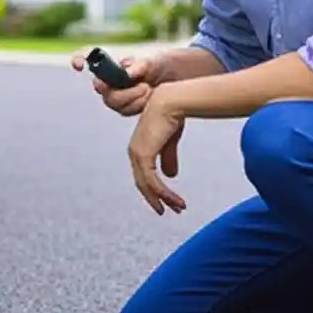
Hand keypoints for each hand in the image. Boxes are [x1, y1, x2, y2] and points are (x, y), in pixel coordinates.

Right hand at [70, 51, 156, 115]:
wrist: (175, 78)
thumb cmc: (159, 65)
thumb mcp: (151, 62)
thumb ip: (137, 67)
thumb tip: (125, 72)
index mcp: (110, 65)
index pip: (86, 59)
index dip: (79, 60)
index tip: (79, 64)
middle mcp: (109, 81)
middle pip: (105, 92)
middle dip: (124, 93)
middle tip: (145, 87)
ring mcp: (116, 96)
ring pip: (115, 104)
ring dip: (134, 100)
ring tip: (150, 90)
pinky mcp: (127, 108)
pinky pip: (126, 111)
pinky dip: (139, 105)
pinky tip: (150, 97)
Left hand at [126, 83, 187, 214]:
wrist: (171, 102)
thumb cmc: (171, 116)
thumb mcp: (170, 141)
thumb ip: (168, 157)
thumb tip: (171, 175)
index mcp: (139, 148)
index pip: (143, 175)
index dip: (154, 189)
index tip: (167, 201)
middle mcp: (134, 153)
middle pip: (143, 184)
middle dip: (157, 199)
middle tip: (170, 210)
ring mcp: (137, 154)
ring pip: (148, 186)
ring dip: (164, 199)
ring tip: (178, 208)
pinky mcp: (144, 155)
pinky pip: (153, 181)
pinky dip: (164, 193)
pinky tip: (175, 200)